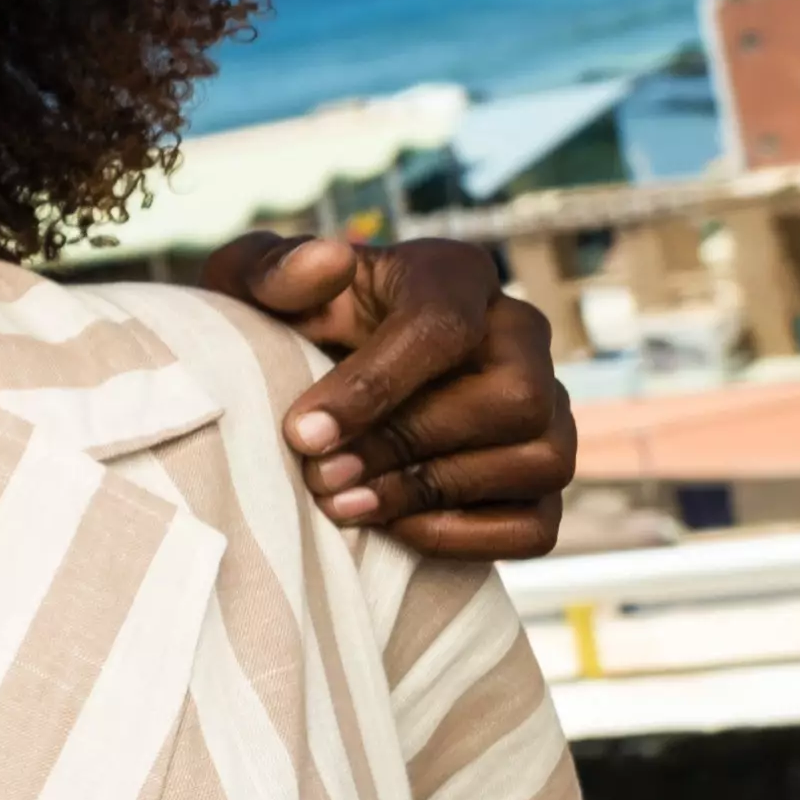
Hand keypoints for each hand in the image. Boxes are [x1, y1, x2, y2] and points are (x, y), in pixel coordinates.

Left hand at [195, 231, 575, 559]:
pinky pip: (537, 525)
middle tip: (320, 476)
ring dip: (433, 493)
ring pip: (540, 459)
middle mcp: (521, 335)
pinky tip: (392, 527)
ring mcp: (547, 410)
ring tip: (344, 504)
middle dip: (405, 446)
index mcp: (455, 276)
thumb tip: (328, 261)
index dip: (375, 388)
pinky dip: (467, 538)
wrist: (308, 379)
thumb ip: (269, 268)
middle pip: (510, 399)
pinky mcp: (542, 480)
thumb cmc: (286, 326)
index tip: (302, 433)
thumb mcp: (252, 286)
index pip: (445, 329)